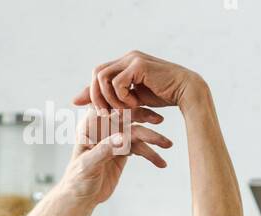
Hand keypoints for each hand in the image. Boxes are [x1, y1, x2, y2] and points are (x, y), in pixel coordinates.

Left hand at [60, 106, 172, 205]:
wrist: (81, 199)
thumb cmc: (77, 181)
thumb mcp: (88, 165)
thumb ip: (104, 150)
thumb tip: (122, 138)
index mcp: (91, 125)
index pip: (109, 107)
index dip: (124, 105)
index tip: (139, 107)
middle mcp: (105, 128)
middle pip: (128, 117)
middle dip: (144, 118)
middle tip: (159, 121)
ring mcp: (116, 138)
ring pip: (138, 133)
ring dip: (153, 139)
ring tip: (168, 145)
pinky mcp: (124, 150)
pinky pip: (141, 148)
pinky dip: (151, 155)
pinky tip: (161, 162)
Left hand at [72, 51, 204, 112]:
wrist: (185, 91)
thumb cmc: (161, 95)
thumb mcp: (128, 99)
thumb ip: (105, 98)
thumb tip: (74, 100)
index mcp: (124, 63)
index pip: (97, 74)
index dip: (92, 93)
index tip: (98, 112)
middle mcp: (127, 57)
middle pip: (96, 73)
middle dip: (97, 97)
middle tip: (107, 114)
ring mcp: (132, 58)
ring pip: (103, 77)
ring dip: (109, 99)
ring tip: (122, 111)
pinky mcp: (138, 64)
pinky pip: (117, 83)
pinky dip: (122, 98)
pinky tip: (135, 104)